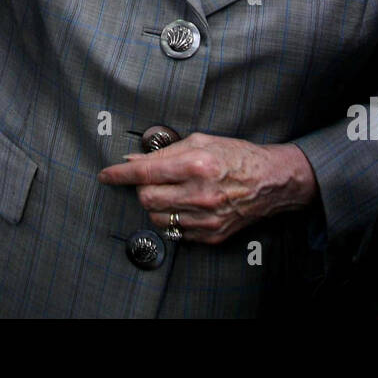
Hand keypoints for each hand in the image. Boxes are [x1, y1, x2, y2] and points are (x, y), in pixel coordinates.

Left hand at [98, 133, 316, 243]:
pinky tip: (186, 205)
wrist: (271, 182)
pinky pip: (176, 231)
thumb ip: (166, 152)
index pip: (146, 172)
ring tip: (172, 192)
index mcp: (197, 165)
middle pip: (146, 199)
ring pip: (157, 218)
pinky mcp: (211, 235)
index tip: (106, 175)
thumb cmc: (237, 156)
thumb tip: (133, 161)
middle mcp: (200, 194)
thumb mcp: (201, 141)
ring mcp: (206, 218)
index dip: (120, 174)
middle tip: (152, 180)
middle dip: (141, 189)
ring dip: (156, 205)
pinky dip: (173, 218)